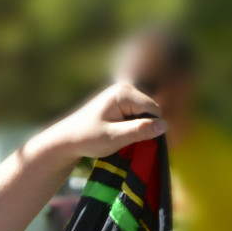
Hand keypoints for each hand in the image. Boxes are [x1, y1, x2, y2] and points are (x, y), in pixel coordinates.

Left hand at [44, 83, 166, 163]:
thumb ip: (138, 131)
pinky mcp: (121, 103)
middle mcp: (125, 89)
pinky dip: (132, 127)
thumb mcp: (114, 137)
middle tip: (124, 141)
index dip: (150, 127)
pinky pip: (137, 115)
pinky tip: (119, 135)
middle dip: (143, 127)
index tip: (135, 141)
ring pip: (145, 114)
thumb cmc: (87, 138)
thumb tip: (164, 125)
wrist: (67, 139)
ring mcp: (123, 95)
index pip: (153, 109)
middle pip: (150, 110)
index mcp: (124, 93)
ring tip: (119, 138)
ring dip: (137, 128)